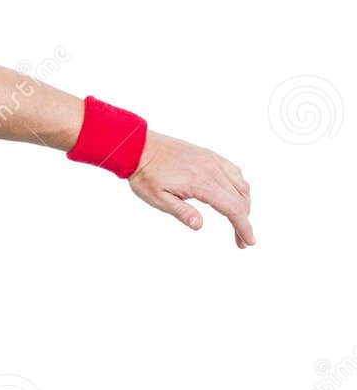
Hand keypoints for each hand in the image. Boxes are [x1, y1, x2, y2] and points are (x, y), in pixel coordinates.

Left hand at [126, 132, 254, 247]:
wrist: (140, 147)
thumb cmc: (146, 174)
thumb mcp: (157, 198)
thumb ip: (180, 212)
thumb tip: (199, 225)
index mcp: (201, 183)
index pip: (232, 208)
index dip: (243, 227)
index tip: (248, 242)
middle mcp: (213, 170)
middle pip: (240, 199)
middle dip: (244, 222)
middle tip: (240, 241)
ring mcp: (213, 161)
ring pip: (241, 185)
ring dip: (244, 205)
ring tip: (239, 222)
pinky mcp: (210, 156)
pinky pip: (234, 172)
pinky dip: (240, 187)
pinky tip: (235, 196)